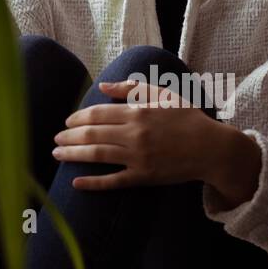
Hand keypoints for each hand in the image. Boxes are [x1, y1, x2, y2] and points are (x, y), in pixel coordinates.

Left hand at [52, 80, 256, 197]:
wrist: (211, 148)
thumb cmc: (188, 118)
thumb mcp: (163, 95)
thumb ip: (133, 88)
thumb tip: (104, 85)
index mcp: (138, 112)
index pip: (98, 113)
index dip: (78, 118)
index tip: (67, 123)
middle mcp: (134, 134)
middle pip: (92, 134)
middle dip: (69, 137)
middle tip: (55, 140)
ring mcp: (137, 157)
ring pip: (97, 155)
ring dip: (73, 155)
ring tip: (57, 154)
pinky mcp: (143, 177)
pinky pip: (113, 180)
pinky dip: (93, 182)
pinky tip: (76, 182)